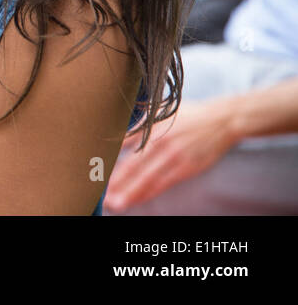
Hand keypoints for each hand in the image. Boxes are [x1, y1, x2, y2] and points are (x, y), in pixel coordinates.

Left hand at [103, 97, 240, 211]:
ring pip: (148, 178)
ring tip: (116, 203)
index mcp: (152, 127)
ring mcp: (174, 157)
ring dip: (131, 192)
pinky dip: (150, 192)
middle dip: (117, 181)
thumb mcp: (162, 113)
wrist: (222, 120)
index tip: (94, 167)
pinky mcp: (187, 168)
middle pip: (134, 165)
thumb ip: (141, 124)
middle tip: (102, 194)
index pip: (124, 143)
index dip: (108, 156)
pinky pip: (164, 183)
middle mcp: (161, 142)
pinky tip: (138, 199)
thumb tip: (118, 133)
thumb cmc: (189, 115)